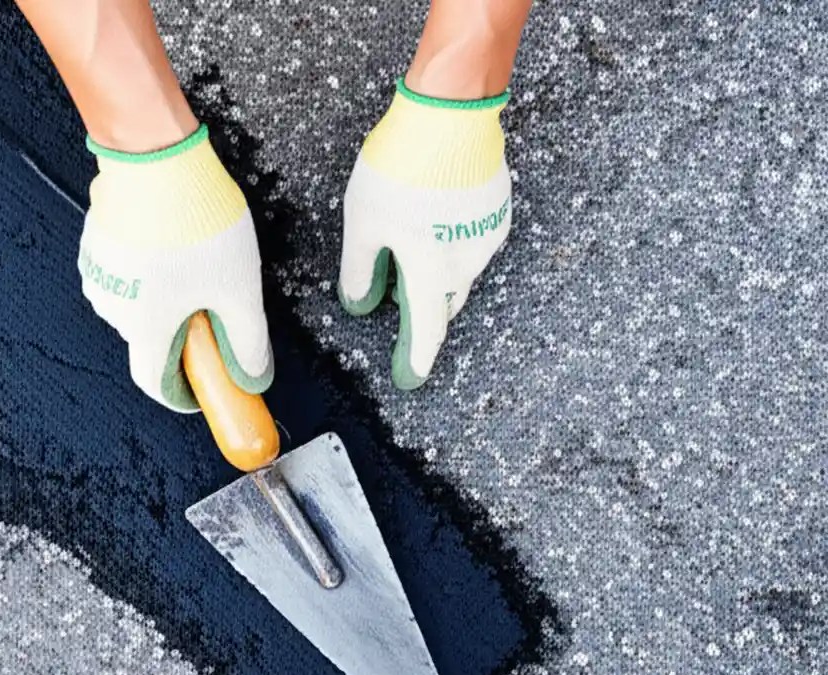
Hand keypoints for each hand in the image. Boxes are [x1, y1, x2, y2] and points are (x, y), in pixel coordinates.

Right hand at [79, 125, 272, 410]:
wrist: (154, 157)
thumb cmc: (194, 224)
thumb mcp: (238, 288)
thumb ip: (247, 340)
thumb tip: (253, 375)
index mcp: (144, 328)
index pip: (156, 382)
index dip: (182, 392)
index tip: (203, 387)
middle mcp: (113, 308)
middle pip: (152, 338)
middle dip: (184, 332)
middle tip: (216, 306)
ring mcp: (100, 272)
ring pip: (139, 300)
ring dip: (168, 296)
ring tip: (201, 262)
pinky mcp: (98, 240)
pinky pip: (127, 268)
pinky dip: (151, 267)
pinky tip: (177, 239)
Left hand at [339, 82, 511, 389]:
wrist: (450, 114)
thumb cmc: (403, 169)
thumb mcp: (363, 224)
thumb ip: (361, 270)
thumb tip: (358, 303)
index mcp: (433, 272)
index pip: (427, 331)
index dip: (416, 359)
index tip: (409, 379)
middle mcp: (468, 262)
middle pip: (443, 301)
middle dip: (421, 308)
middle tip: (394, 298)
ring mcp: (488, 235)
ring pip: (458, 270)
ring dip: (435, 271)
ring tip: (406, 244)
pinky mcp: (496, 209)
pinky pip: (470, 240)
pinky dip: (449, 242)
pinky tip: (429, 217)